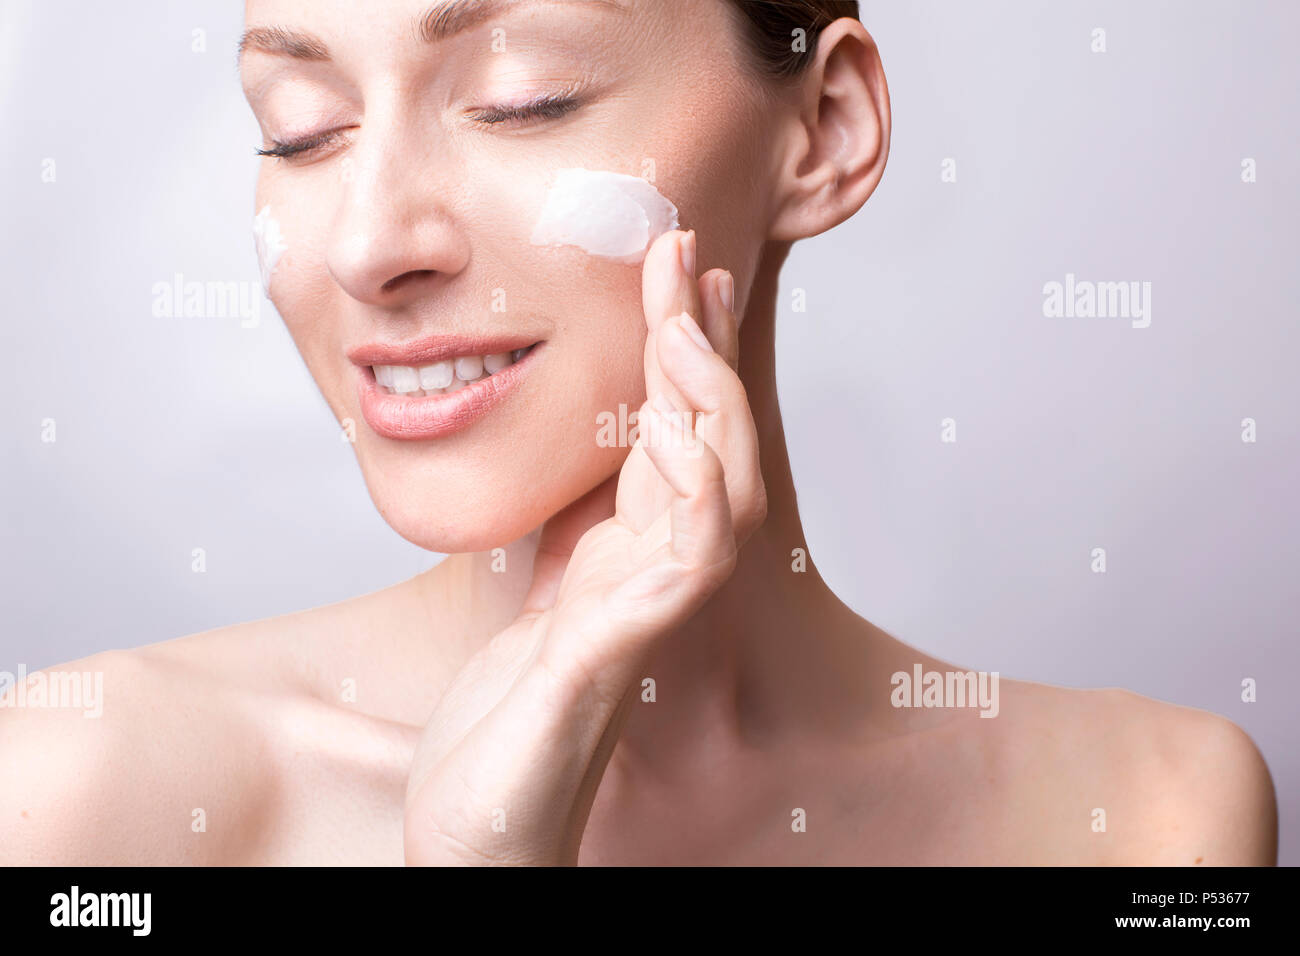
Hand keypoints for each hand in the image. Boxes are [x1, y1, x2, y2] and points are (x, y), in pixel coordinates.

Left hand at [403, 230, 766, 864]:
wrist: (483, 826)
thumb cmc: (500, 723)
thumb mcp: (526, 597)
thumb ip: (560, 532)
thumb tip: (570, 467)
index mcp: (622, 550)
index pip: (669, 427)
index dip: (680, 348)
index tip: (679, 271)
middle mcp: (651, 572)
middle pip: (703, 437)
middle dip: (697, 342)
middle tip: (686, 251)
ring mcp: (648, 610)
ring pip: (720, 488)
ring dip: (709, 403)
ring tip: (688, 324)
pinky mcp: (626, 648)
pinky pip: (690, 562)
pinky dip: (698, 496)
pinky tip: (687, 441)